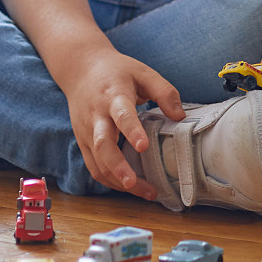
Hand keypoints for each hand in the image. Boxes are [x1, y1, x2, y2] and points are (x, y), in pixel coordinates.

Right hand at [56, 48, 184, 198]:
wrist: (80, 69)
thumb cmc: (117, 71)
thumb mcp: (143, 72)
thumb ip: (164, 92)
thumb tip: (180, 116)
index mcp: (113, 96)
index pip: (121, 115)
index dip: (131, 131)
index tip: (143, 147)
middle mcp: (96, 116)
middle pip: (102, 145)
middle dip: (117, 166)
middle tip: (133, 183)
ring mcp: (86, 132)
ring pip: (96, 161)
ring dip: (117, 180)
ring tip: (144, 192)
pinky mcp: (83, 142)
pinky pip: (93, 166)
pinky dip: (110, 180)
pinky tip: (130, 187)